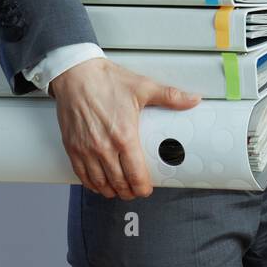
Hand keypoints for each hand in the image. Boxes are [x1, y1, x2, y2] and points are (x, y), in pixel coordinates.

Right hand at [48, 59, 200, 198]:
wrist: (76, 74)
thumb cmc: (107, 81)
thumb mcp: (142, 87)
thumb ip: (170, 96)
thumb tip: (194, 99)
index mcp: (124, 136)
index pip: (135, 174)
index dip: (142, 187)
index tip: (146, 189)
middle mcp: (104, 147)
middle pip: (118, 182)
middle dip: (129, 191)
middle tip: (135, 191)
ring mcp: (86, 149)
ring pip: (100, 182)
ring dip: (111, 191)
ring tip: (120, 190)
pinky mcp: (72, 147)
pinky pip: (82, 175)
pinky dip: (92, 185)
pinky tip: (99, 184)